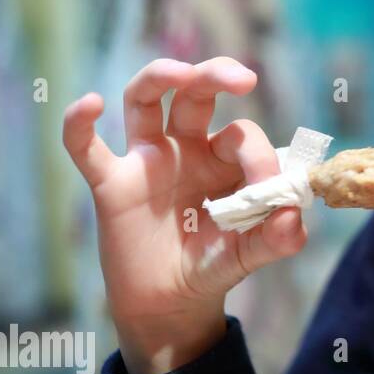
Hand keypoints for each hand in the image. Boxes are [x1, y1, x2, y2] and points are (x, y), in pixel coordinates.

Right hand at [62, 57, 306, 373]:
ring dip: (159, 78)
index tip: (267, 187)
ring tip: (179, 72)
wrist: (172, 301)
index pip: (242, 135)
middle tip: (243, 78)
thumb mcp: (252, 254)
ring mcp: (147, 161)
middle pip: (196, 94)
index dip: (257, 155)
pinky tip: (88, 104)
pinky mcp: (112, 183)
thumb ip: (278, 238)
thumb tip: (294, 218)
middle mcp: (187, 148)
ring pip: (144, 100)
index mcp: (226, 158)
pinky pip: (86, 148)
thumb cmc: (214, 264)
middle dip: (216, 75)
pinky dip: (79, 124)